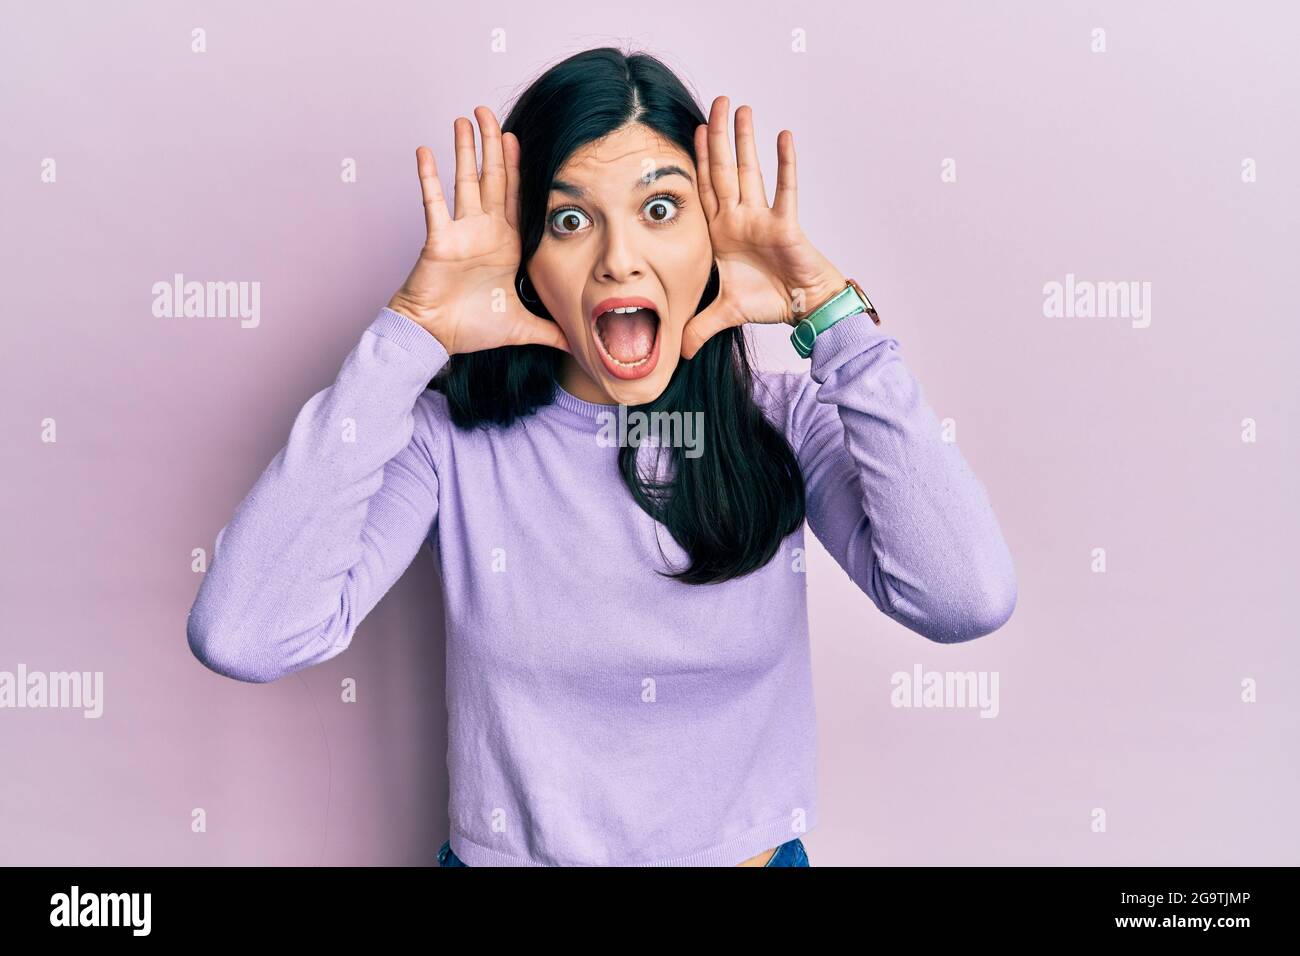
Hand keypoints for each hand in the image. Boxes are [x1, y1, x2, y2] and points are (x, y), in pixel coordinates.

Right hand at [387, 106, 570, 356]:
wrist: (438, 338)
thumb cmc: (472, 328)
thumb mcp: (522, 327)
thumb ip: (550, 330)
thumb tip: (576, 344)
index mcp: (506, 244)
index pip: (516, 197)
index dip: (519, 168)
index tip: (520, 138)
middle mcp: (484, 231)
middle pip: (492, 179)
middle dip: (493, 145)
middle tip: (490, 112)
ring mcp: (461, 231)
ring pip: (465, 181)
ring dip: (465, 149)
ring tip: (464, 118)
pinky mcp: (439, 238)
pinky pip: (434, 202)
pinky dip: (429, 177)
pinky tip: (426, 151)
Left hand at [680, 96, 847, 359]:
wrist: (802, 308)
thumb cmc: (769, 302)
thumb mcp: (723, 313)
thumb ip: (697, 327)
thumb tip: (677, 353)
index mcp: (722, 232)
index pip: (705, 189)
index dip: (698, 162)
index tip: (692, 131)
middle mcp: (740, 219)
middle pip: (725, 170)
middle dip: (719, 137)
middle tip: (715, 103)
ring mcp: (762, 218)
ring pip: (751, 171)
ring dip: (746, 139)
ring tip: (742, 107)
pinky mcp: (785, 225)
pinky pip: (784, 189)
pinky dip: (784, 163)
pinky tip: (783, 135)